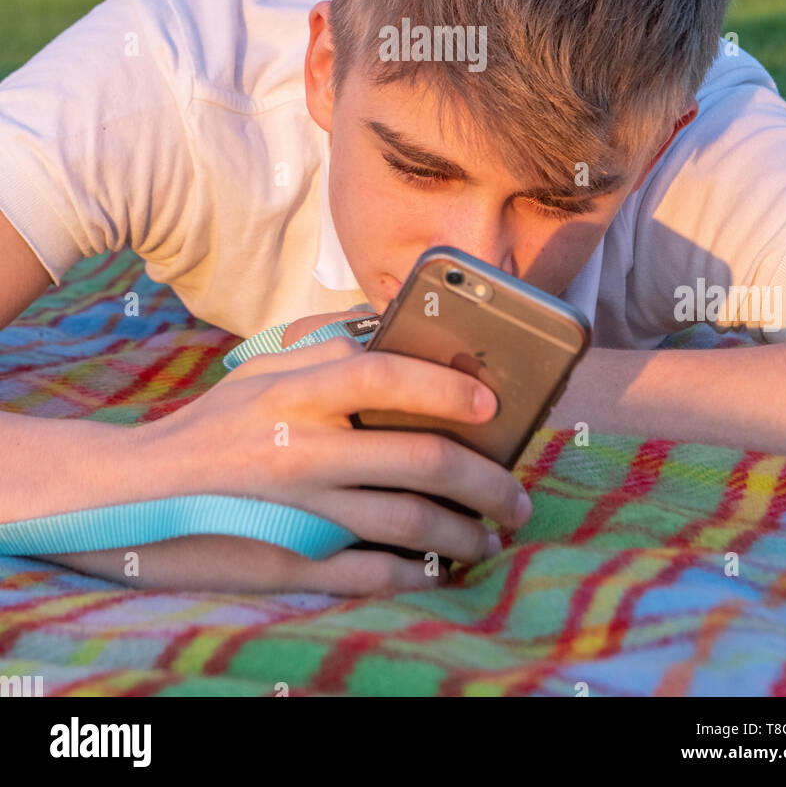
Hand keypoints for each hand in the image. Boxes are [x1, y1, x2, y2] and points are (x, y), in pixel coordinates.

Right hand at [53, 319, 531, 595]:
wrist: (139, 493)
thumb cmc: (214, 423)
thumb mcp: (262, 370)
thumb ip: (328, 352)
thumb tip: (395, 337)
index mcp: (295, 392)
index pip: (386, 378)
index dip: (449, 388)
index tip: (494, 404)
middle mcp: (302, 449)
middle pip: (421, 461)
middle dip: (487, 481)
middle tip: (518, 495)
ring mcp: (300, 511)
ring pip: (409, 525)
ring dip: (466, 533)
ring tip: (493, 535)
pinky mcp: (291, 562)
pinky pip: (372, 574)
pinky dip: (418, 574)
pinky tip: (443, 569)